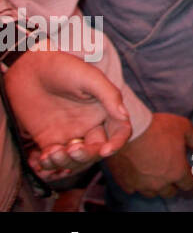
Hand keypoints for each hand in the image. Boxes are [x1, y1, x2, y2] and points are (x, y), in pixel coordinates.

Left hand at [5, 49, 131, 180]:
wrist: (28, 69)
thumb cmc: (62, 68)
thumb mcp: (89, 77)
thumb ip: (109, 95)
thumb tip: (125, 116)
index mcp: (104, 110)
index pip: (119, 131)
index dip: (117, 143)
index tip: (105, 150)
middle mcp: (90, 125)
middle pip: (97, 150)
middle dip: (87, 155)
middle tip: (73, 150)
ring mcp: (69, 133)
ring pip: (76, 159)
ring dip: (67, 162)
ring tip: (53, 153)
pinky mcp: (49, 140)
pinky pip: (54, 159)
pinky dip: (50, 164)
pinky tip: (43, 157)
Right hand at [103, 112, 192, 199]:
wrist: (125, 130)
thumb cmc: (157, 128)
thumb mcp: (183, 127)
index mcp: (176, 172)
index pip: (189, 184)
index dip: (192, 178)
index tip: (191, 172)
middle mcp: (160, 183)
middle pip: (170, 192)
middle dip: (174, 184)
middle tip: (173, 173)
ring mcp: (141, 185)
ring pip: (152, 193)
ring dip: (156, 186)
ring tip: (156, 174)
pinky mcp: (125, 183)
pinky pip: (134, 189)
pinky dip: (138, 183)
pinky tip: (138, 174)